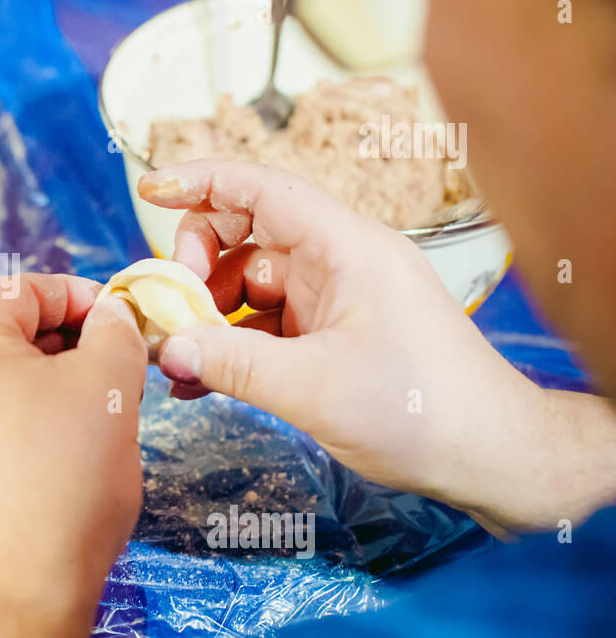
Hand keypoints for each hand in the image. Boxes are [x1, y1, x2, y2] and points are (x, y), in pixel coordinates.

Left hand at [0, 274, 146, 637]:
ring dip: (39, 385)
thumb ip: (115, 332)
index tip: (119, 322)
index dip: (79, 297)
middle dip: (63, 345)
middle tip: (114, 373)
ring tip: (88, 418)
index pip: (21, 290)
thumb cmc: (64, 486)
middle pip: (0, 335)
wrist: (16, 593)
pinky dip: (12, 424)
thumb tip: (110, 314)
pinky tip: (51, 455)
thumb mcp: (110, 389)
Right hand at [139, 160, 615, 533]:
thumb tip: (166, 347)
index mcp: (347, 248)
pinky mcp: (333, 333)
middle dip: (198, 262)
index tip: (149, 189)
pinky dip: (232, 345)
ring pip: (250, 282)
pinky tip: (200, 380)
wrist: (489, 455)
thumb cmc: (420, 411)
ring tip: (179, 359)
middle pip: (248, 231)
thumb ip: (233, 364)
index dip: (200, 182)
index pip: (263, 189)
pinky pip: (266, 324)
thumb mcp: (314, 388)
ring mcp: (336, 297)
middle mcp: (339, 262)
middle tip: (173, 310)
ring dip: (209, 315)